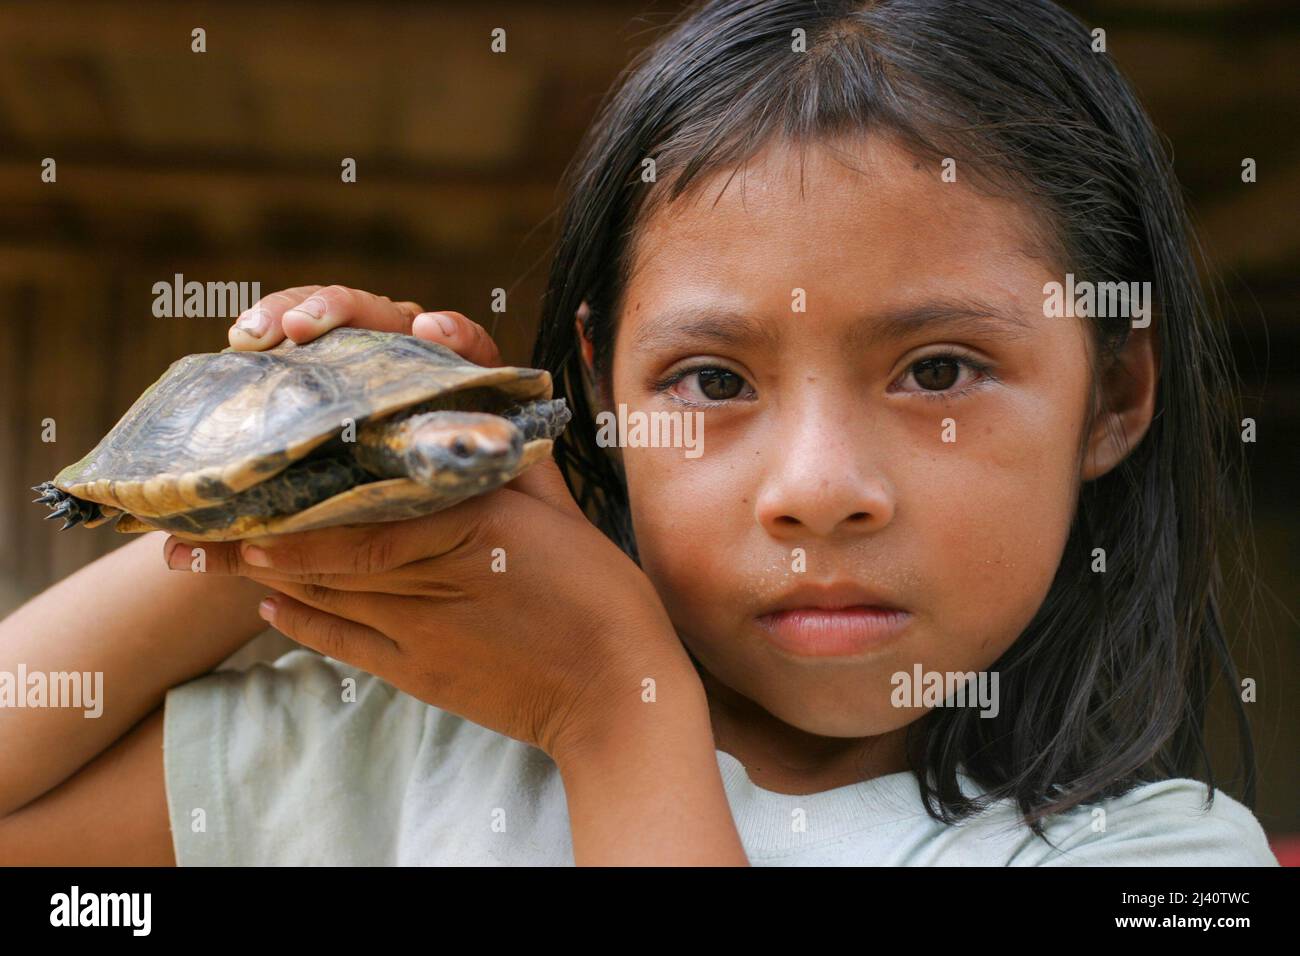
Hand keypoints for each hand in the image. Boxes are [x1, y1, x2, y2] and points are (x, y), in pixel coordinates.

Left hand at [184, 287, 700, 762]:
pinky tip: (267, 607)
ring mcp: (420, 630)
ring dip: (261, 576)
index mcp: (471, 518)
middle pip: (326, 548)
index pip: (364, 504)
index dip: (296, 500)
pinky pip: (346, 644)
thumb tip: (468, 412)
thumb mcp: (557, 507)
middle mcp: (434, 571)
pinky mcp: (420, 675)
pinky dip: (302, 625)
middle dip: (252, 536)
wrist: (617, 692)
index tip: (242, 488)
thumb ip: (509, 460)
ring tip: (204, 559)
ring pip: (324, 594)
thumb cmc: (597, 591)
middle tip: (188, 526)